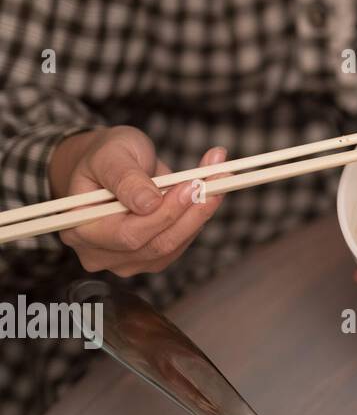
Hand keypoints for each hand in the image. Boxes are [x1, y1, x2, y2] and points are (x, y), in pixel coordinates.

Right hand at [53, 126, 227, 276]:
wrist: (110, 166)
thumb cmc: (105, 157)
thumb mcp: (111, 155)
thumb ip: (125, 178)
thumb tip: (148, 203)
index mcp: (80, 228)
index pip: (128, 234)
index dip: (164, 214)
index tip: (191, 185)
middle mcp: (99, 252)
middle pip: (155, 244)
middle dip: (190, 211)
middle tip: (216, 178)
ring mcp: (125, 259)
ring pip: (173, 245)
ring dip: (201, 212)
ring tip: (219, 176)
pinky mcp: (150, 257)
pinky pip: (180, 242)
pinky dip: (198, 217)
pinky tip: (209, 192)